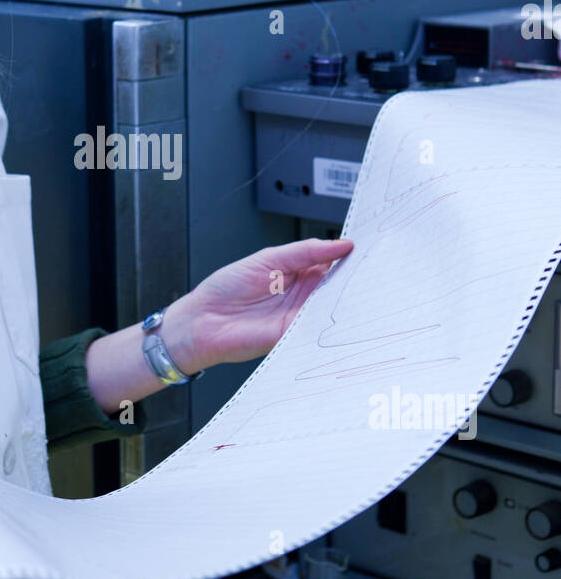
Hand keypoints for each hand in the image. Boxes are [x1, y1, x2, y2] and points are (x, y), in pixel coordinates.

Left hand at [163, 237, 352, 373]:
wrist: (202, 320)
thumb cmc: (225, 288)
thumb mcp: (268, 259)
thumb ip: (305, 252)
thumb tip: (340, 244)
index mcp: (297, 271)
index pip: (332, 262)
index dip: (349, 254)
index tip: (369, 245)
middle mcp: (303, 294)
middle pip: (338, 284)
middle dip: (356, 275)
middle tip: (376, 264)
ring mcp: (301, 315)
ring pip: (334, 305)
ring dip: (349, 296)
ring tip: (367, 282)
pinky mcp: (295, 335)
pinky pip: (320, 325)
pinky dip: (333, 318)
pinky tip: (345, 306)